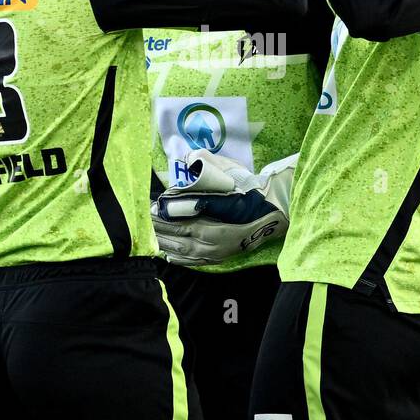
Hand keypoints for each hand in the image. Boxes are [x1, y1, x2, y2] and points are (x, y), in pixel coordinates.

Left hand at [151, 151, 296, 266]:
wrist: (275, 210)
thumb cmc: (252, 192)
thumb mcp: (231, 177)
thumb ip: (207, 170)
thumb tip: (189, 158)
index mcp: (211, 226)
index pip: (177, 223)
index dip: (161, 218)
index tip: (149, 210)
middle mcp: (210, 244)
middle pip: (176, 239)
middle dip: (158, 230)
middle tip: (144, 223)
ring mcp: (216, 253)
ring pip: (183, 252)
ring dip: (165, 244)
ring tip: (151, 236)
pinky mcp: (221, 257)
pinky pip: (195, 262)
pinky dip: (179, 258)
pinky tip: (169, 254)